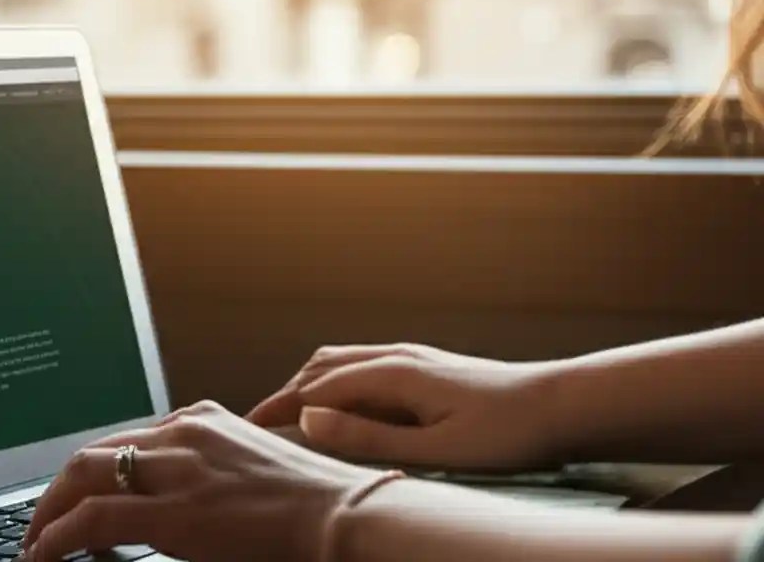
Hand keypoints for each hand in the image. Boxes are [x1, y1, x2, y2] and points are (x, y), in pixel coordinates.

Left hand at [22, 401, 381, 561]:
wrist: (341, 515)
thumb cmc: (311, 500)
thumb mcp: (250, 467)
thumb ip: (210, 470)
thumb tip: (184, 499)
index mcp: (201, 420)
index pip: (126, 440)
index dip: (93, 473)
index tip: (79, 498)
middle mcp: (181, 433)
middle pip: (94, 452)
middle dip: (58, 489)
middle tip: (41, 522)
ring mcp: (175, 469)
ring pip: (83, 477)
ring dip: (49, 512)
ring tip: (36, 542)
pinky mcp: (173, 512)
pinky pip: (93, 518)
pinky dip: (57, 537)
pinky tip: (45, 554)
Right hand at [246, 344, 562, 470]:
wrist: (562, 406)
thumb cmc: (505, 435)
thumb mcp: (434, 451)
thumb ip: (368, 437)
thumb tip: (308, 419)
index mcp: (393, 375)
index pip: (316, 389)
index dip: (277, 408)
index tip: (245, 428)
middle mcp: (397, 357)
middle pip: (321, 367)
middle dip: (285, 393)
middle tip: (256, 424)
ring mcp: (412, 358)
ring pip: (342, 362)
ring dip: (308, 385)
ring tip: (288, 415)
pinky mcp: (426, 367)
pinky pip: (364, 367)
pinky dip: (335, 383)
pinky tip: (340, 406)